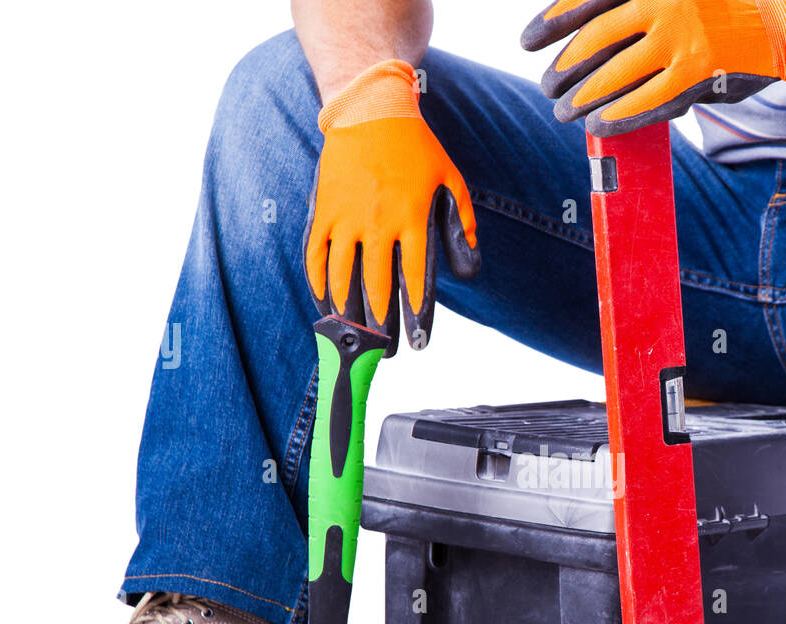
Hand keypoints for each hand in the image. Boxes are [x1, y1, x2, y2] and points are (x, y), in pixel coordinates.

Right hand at [304, 60, 479, 347]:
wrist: (370, 110)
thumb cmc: (417, 148)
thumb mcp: (451, 180)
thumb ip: (463, 225)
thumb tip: (469, 271)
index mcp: (412, 218)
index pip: (415, 280)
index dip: (417, 315)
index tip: (419, 342)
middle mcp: (378, 222)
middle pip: (378, 287)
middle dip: (382, 326)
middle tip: (385, 352)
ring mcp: (346, 217)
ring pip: (343, 277)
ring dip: (348, 312)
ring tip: (354, 336)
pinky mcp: (323, 211)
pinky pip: (316, 255)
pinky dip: (319, 283)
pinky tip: (325, 303)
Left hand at [521, 0, 785, 135]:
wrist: (785, 15)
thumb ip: (631, 1)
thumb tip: (583, 17)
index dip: (551, 22)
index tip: (526, 41)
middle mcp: (662, 2)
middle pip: (594, 40)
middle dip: (563, 68)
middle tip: (546, 86)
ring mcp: (680, 38)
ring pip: (615, 76)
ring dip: (582, 99)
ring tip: (563, 112)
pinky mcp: (696, 73)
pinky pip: (647, 101)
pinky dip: (619, 115)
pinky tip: (599, 125)